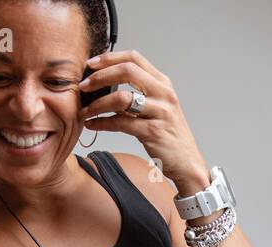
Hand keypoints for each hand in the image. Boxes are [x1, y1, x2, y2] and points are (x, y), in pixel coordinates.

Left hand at [79, 50, 210, 191]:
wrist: (187, 162)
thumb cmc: (169, 136)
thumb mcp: (159, 107)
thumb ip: (140, 92)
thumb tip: (108, 83)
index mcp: (162, 83)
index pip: (134, 58)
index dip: (109, 58)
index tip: (90, 64)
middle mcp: (163, 93)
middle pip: (127, 70)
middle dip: (100, 76)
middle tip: (83, 85)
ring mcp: (160, 111)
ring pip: (121, 97)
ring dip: (98, 103)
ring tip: (84, 110)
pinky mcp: (153, 131)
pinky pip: (121, 122)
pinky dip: (102, 123)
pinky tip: (92, 125)